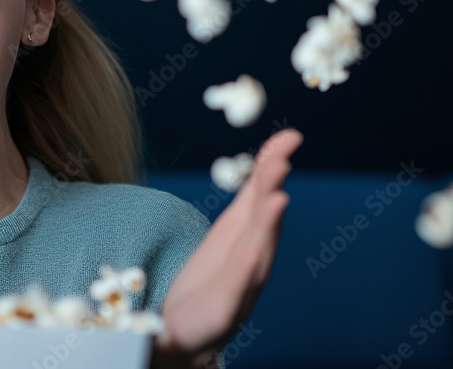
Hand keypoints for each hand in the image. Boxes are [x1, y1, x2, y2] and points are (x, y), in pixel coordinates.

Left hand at [151, 129, 302, 368]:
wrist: (184, 338)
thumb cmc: (204, 290)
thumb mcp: (223, 242)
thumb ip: (244, 212)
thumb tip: (260, 180)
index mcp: (244, 237)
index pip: (260, 194)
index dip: (273, 165)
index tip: (290, 135)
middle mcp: (251, 258)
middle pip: (263, 216)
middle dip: (272, 186)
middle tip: (282, 154)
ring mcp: (242, 284)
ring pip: (258, 248)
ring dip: (268, 223)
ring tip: (276, 194)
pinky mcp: (226, 308)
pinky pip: (238, 284)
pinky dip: (249, 263)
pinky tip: (255, 246)